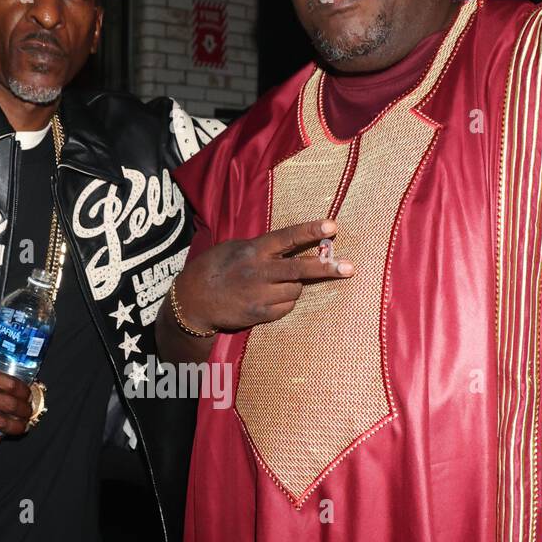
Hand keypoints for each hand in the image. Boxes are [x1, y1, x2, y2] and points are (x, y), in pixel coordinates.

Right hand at [174, 219, 353, 332]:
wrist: (193, 301)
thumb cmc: (213, 268)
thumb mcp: (234, 248)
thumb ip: (261, 248)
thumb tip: (290, 246)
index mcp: (253, 250)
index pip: (287, 237)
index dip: (311, 231)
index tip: (332, 227)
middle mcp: (258, 272)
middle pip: (300, 269)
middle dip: (327, 268)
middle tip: (349, 267)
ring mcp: (259, 295)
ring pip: (296, 290)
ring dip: (296, 286)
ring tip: (279, 284)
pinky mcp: (259, 314)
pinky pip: (286, 307)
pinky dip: (285, 302)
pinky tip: (272, 298)